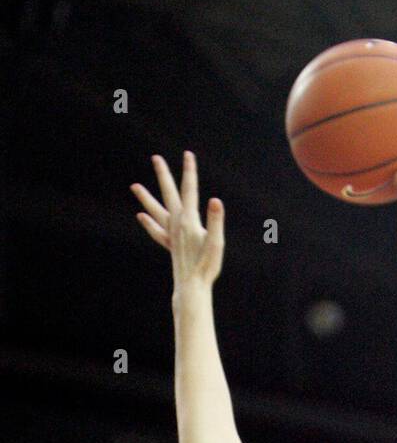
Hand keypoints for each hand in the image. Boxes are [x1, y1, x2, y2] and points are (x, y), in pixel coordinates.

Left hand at [130, 151, 223, 291]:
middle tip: (156, 158)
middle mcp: (177, 224)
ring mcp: (171, 234)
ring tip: (134, 186)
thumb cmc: (206, 266)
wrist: (192, 287)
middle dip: (163, 175)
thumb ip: (216, 221)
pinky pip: (157, 231)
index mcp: (189, 220)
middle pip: (169, 194)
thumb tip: (215, 201)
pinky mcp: (170, 245)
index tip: (188, 154)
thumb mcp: (216, 242)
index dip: (189, 171)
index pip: (190, 190)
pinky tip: (141, 216)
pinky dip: (149, 223)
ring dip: (145, 198)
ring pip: (156, 211)